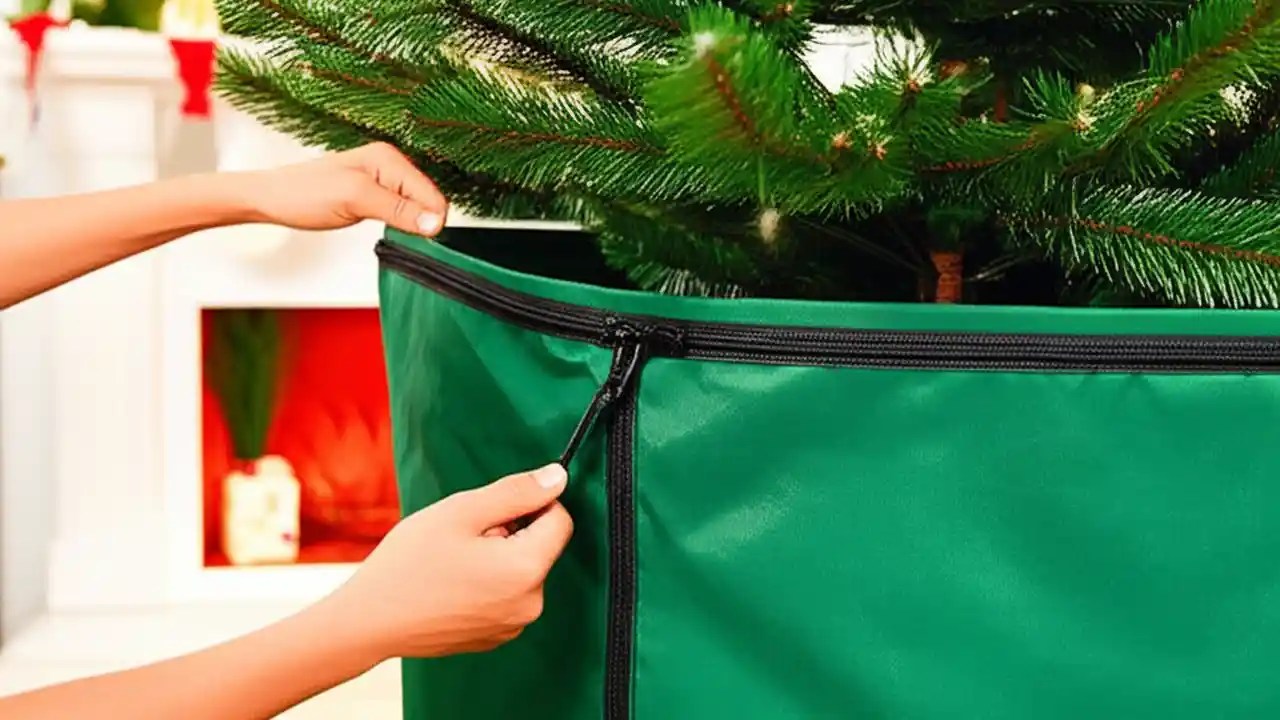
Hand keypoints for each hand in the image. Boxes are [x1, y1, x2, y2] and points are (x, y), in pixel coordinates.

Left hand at [236, 142, 449, 235]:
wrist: (273, 198)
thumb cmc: (304, 194)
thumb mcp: (355, 200)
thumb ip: (397, 209)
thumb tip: (434, 222)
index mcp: (390, 158)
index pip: (433, 194)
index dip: (429, 220)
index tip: (413, 236)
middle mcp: (391, 163)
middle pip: (428, 201)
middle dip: (418, 221)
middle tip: (388, 228)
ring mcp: (383, 178)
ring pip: (416, 207)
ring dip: (407, 223)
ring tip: (378, 224)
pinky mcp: (375, 192)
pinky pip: (402, 209)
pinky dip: (398, 222)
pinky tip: (379, 224)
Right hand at [314, 463, 573, 660]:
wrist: (369, 622)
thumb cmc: (410, 563)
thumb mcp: (462, 511)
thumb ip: (517, 492)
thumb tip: (558, 477)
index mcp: (527, 570)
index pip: (560, 519)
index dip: (532, 503)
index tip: (493, 507)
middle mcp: (531, 604)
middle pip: (541, 546)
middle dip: (510, 532)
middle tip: (463, 537)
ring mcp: (514, 625)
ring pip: (522, 570)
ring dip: (499, 557)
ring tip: (454, 562)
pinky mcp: (496, 636)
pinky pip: (507, 595)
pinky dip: (489, 583)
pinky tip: (452, 584)